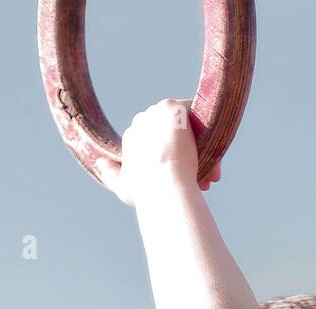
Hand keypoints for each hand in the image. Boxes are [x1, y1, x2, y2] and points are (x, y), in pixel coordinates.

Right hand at [97, 98, 222, 207]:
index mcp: (131, 138)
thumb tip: (99, 162)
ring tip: (212, 176)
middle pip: (174, 133)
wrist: (164, 185)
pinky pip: (195, 110)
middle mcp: (141, 121)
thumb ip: (111, 173)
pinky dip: (206, 126)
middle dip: (189, 155)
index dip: (175, 160)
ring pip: (187, 126)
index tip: (185, 179)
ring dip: (202, 148)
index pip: (159, 141)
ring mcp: (157, 113)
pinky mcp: (172, 107)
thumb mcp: (123, 185)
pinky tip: (216, 151)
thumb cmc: (146, 193)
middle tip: (204, 181)